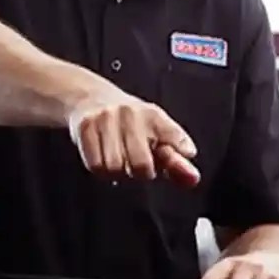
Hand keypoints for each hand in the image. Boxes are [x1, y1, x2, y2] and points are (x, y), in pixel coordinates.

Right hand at [66, 82, 199, 186]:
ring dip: (118, 172)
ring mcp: (107, 119)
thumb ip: (175, 161)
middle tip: (137, 165)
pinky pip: (95, 165)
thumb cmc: (129, 122)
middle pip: (141, 165)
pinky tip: (104, 158)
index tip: (185, 170)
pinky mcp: (85, 127)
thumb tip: (192, 179)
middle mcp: (131, 113)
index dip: (176, 159)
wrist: (91, 99)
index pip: (173, 138)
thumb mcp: (156, 134)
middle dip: (140, 172)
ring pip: (115, 168)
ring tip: (119, 159)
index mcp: (154, 116)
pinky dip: (101, 169)